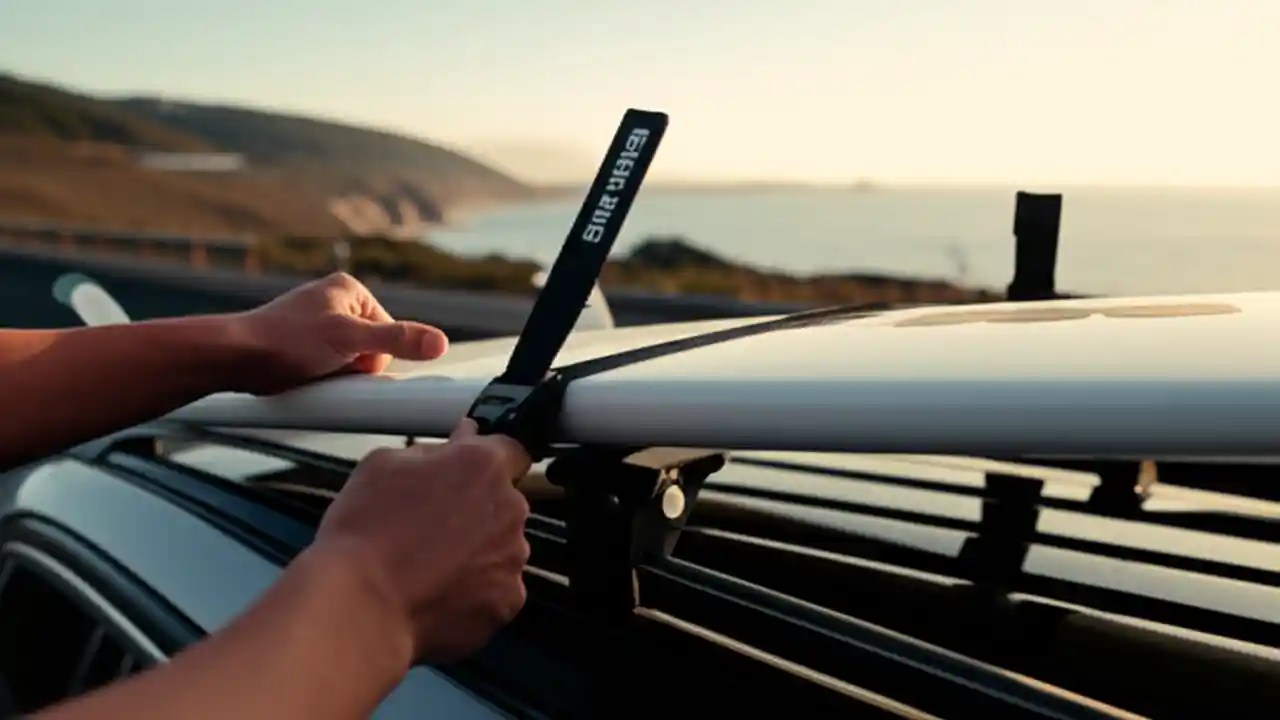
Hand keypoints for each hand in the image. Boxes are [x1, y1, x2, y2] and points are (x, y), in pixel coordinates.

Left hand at [229, 272, 448, 394]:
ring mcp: (319, 325)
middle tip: (326, 365)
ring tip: (310, 369)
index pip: (390, 333)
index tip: (347, 357)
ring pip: (351, 362)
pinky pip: (330, 368)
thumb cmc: (284, 340)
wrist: (233, 358)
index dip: (373, 356)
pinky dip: (322, 377)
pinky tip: (305, 376)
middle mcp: (336, 303)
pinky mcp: (305, 347)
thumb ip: (397, 339)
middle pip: (372, 350)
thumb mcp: (349, 339)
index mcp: (350, 289)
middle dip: (354, 366)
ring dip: (337, 374)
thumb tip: (439, 342)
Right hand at [311, 419, 532, 663]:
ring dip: (479, 550)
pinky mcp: (507, 599)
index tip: (467, 475)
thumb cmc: (365, 530)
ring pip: (502, 546)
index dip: (487, 463)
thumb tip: (462, 438)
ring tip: (431, 564)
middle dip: (478, 509)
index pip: (511, 452)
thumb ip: (434, 449)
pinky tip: (440, 591)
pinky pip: (497, 587)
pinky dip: (476, 590)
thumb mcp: (384, 465)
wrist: (360, 604)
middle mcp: (509, 508)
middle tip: (433, 526)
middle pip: (505, 503)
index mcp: (483, 466)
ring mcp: (512, 556)